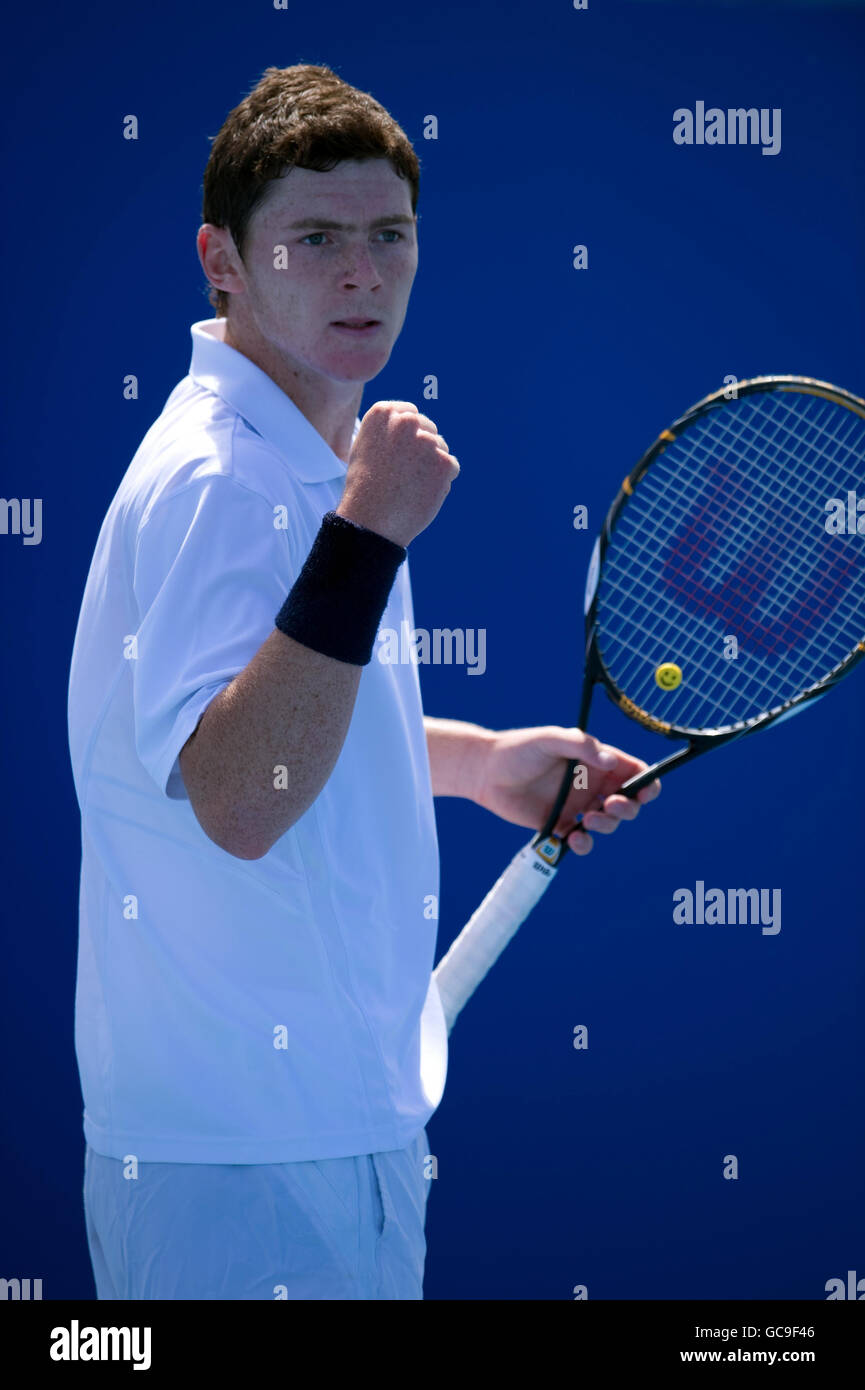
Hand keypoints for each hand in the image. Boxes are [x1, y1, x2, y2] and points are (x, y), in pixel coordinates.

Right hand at [336, 401, 458, 546]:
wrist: (371, 521)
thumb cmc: (365, 489)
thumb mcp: (366, 448)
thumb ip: (388, 429)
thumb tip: (412, 421)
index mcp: (383, 414)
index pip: (410, 413)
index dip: (407, 436)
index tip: (397, 455)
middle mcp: (406, 422)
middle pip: (428, 429)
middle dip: (422, 449)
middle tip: (403, 475)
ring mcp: (427, 442)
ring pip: (441, 448)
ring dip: (432, 466)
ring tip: (409, 486)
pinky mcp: (444, 462)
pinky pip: (452, 467)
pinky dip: (441, 482)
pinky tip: (421, 493)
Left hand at [472, 724, 660, 855]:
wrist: (484, 771)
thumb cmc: (517, 749)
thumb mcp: (549, 739)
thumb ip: (580, 745)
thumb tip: (611, 761)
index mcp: (595, 761)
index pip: (633, 773)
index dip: (647, 783)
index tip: (644, 792)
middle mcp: (590, 785)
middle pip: (628, 802)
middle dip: (628, 808)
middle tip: (610, 806)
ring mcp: (576, 807)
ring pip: (608, 824)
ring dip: (607, 826)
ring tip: (587, 821)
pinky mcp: (558, 826)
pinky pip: (580, 841)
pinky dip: (583, 844)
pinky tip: (574, 839)